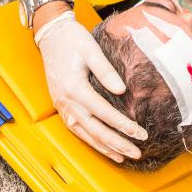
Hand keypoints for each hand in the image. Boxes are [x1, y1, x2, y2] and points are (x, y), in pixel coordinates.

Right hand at [36, 11, 147, 161]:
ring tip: (123, 156)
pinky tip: (103, 146)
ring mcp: (63, 106)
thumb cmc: (72, 40)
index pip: (104, 113)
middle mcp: (67, 102)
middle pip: (95, 130)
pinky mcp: (62, 106)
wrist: (51, 35)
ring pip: (85, 134)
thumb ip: (106, 71)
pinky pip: (77, 129)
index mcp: (75, 88)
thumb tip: (122, 90)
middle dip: (117, 143)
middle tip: (137, 152)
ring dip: (104, 147)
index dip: (123, 125)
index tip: (141, 133)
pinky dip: (91, 141)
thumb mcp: (91, 49)